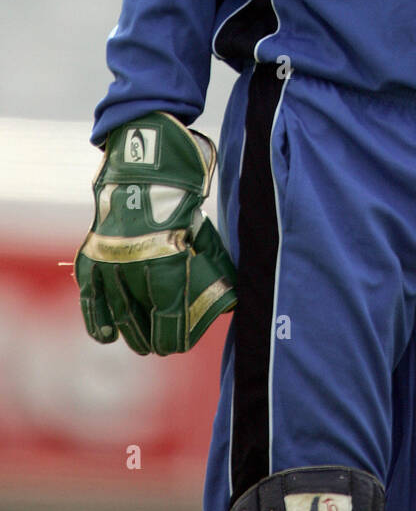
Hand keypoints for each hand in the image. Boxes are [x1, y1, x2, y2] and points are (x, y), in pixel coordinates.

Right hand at [75, 111, 236, 354]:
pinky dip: (96, 317)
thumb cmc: (182, 197)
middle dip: (152, 337)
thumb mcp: (203, 231)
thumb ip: (213, 265)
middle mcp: (133, 266)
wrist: (144, 164)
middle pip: (141, 318)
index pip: (168, 316)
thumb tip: (230, 298)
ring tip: (138, 343)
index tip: (178, 345)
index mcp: (166, 261)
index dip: (174, 336)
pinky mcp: (92, 253)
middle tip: (161, 346)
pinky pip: (90, 295)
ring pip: (117, 311)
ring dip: (128, 331)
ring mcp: (109, 261)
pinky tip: (105, 336)